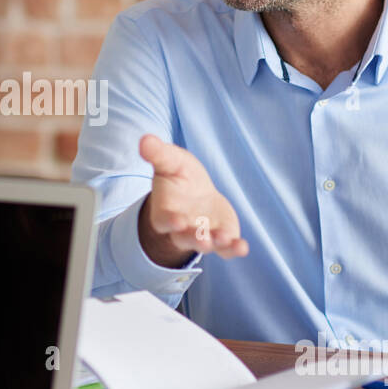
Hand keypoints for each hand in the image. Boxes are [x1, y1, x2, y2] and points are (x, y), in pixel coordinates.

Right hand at [138, 133, 249, 267]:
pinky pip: (226, 248)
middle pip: (185, 238)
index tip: (177, 222)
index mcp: (165, 212)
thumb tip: (145, 140)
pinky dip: (234, 248)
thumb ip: (158, 153)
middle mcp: (182, 229)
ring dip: (215, 244)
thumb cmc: (179, 176)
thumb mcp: (169, 161)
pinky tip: (242, 247)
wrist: (196, 193)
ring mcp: (202, 235)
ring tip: (223, 239)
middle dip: (194, 239)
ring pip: (207, 244)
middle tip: (202, 240)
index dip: (170, 222)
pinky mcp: (221, 238)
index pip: (164, 221)